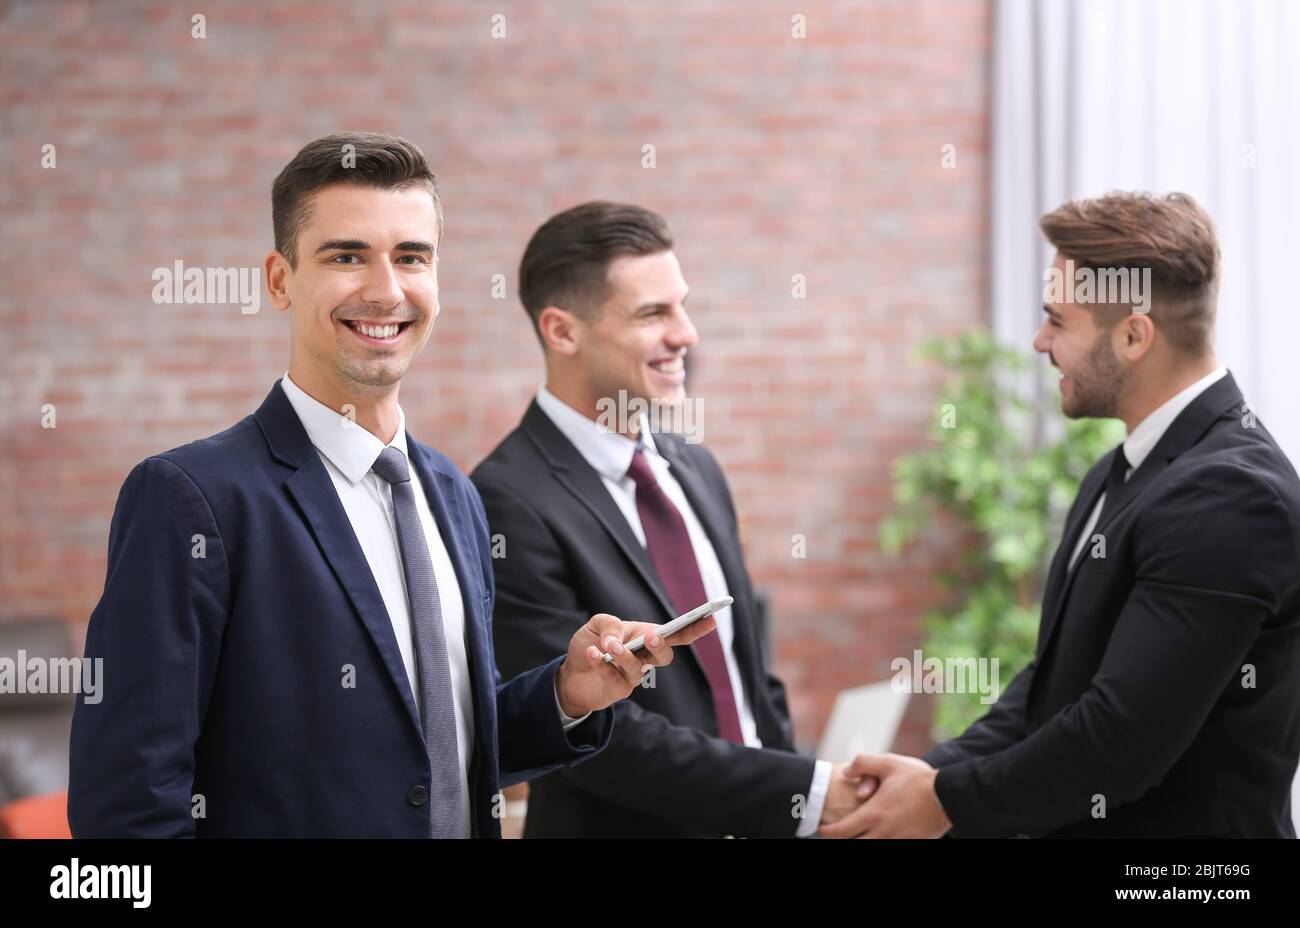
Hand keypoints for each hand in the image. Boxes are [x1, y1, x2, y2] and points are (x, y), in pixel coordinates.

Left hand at [555, 612, 717, 717]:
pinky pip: (615, 678)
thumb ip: (609, 624)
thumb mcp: (597, 624)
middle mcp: (645, 657)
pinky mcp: (618, 691)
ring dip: (624, 655)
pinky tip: (593, 654)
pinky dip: (602, 664)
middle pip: (665, 656)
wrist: (570, 673)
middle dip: (661, 646)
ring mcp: (633, 676)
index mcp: (646, 636)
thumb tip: (616, 640)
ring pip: (638, 669)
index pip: (676, 633)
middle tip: (652, 637)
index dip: (695, 628)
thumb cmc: (591, 644)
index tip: (711, 618)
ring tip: (609, 646)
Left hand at [818, 753, 951, 838]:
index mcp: (874, 813)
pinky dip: (881, 843)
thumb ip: (863, 763)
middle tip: (834, 836)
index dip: (828, 832)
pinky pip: (891, 847)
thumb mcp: (889, 762)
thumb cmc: (918, 779)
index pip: (843, 831)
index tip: (821, 830)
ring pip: (872, 848)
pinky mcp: (911, 843)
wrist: (949, 795)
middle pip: (855, 845)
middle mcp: (884, 832)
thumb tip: (846, 772)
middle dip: (842, 841)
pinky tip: (878, 836)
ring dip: (862, 842)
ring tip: (856, 835)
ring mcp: (899, 841)